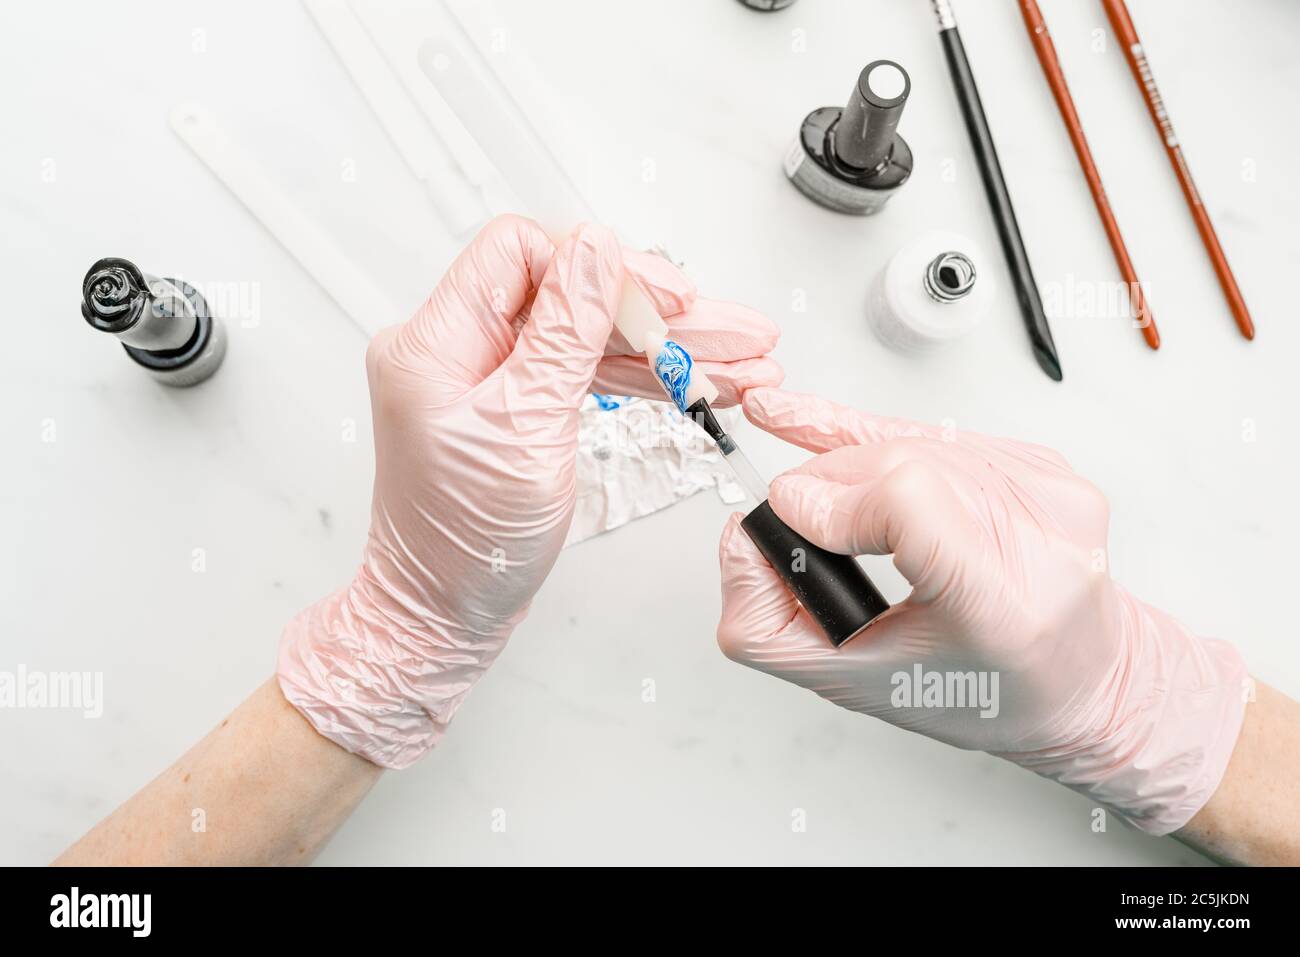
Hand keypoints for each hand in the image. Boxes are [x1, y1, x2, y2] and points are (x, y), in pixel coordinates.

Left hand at [278, 216, 781, 768]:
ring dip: (668, 351)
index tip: (665, 298)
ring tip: (742, 365)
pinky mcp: (514, 409)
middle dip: (661, 315)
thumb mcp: (526, 430)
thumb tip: (595, 252)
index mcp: (435, 342)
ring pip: (590, 337)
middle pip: (571, 295)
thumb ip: (564, 334)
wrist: (442, 615)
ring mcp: (487, 380)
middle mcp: (456, 350)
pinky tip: (696, 386)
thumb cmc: (464, 544)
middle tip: (734, 333)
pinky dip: (642, 381)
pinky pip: (584, 374)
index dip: (599, 266)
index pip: (520, 252)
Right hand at [718, 388, 1247, 834]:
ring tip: (815, 490)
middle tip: (793, 514)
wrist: (1076, 680)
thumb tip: (742, 538)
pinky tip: (854, 458)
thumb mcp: (853, 685)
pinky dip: (891, 448)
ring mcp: (1052, 497)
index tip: (792, 515)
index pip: (908, 499)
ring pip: (914, 440)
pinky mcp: (1049, 467)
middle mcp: (1042, 541)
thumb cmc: (980, 692)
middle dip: (827, 480)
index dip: (834, 498)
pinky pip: (943, 435)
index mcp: (1002, 607)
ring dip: (853, 461)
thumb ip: (767, 625)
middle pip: (900, 461)